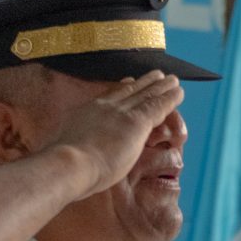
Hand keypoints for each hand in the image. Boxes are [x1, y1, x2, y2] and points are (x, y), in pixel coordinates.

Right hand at [46, 72, 183, 195]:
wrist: (68, 164)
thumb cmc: (61, 166)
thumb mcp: (62, 148)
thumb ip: (69, 145)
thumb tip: (61, 153)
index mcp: (86, 112)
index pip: (108, 97)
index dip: (121, 89)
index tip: (129, 81)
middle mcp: (105, 108)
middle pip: (129, 91)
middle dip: (145, 83)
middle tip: (157, 75)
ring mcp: (121, 113)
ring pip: (146, 95)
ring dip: (161, 86)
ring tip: (172, 80)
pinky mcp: (136, 122)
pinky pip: (157, 106)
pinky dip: (170, 98)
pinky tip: (179, 92)